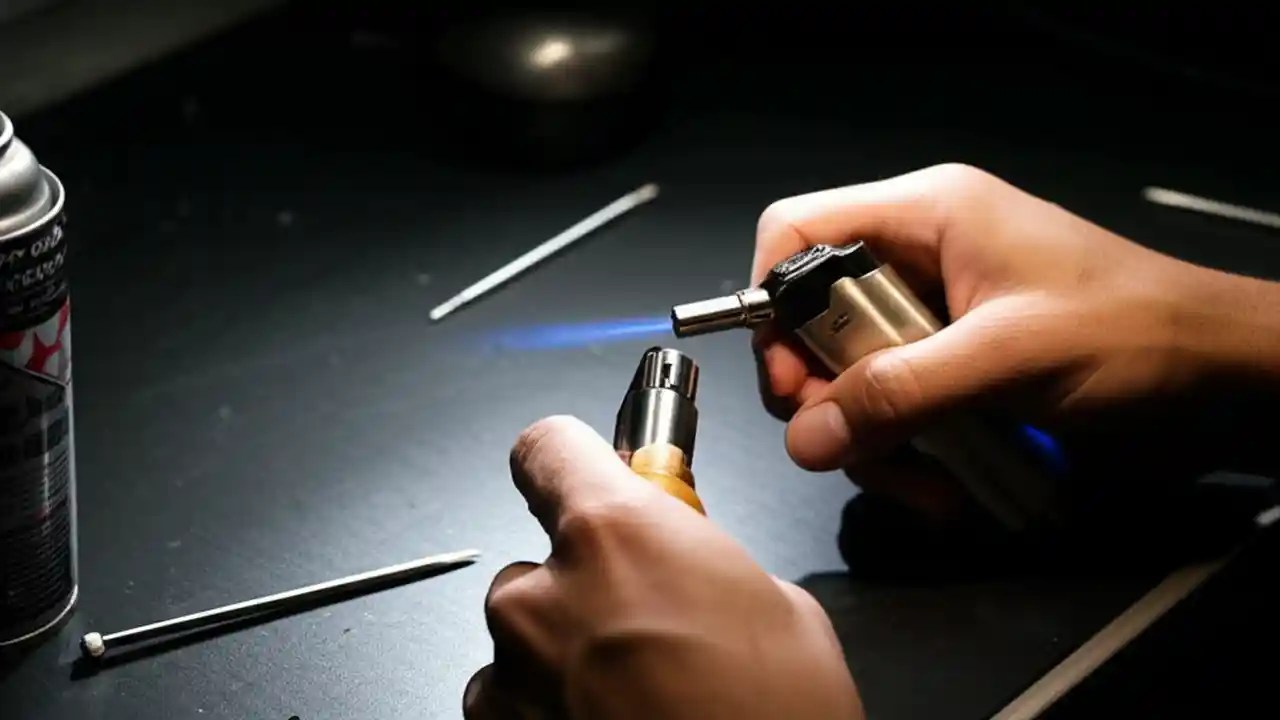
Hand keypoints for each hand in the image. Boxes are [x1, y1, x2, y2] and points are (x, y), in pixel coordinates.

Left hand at [464, 416, 861, 719]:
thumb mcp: (777, 609)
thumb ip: (701, 560)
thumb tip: (681, 559)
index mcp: (613, 534)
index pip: (546, 447)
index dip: (571, 457)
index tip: (585, 467)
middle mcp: (542, 596)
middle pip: (537, 558)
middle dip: (584, 582)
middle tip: (647, 620)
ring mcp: (511, 676)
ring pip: (523, 638)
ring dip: (565, 653)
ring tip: (637, 692)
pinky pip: (512, 700)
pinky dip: (550, 708)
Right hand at [752, 163, 1279, 507]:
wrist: (1224, 382)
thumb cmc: (1132, 337)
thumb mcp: (1007, 358)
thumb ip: (900, 393)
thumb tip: (803, 438)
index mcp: (926, 216)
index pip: (797, 233)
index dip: (772, 300)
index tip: (793, 377)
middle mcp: (917, 261)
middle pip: (814, 320)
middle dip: (826, 392)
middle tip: (847, 444)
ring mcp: (935, 321)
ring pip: (850, 379)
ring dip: (872, 442)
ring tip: (923, 485)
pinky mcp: (954, 371)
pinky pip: (894, 411)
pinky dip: (907, 455)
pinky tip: (947, 488)